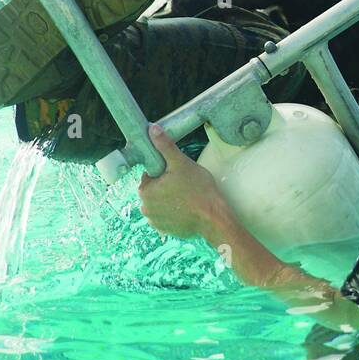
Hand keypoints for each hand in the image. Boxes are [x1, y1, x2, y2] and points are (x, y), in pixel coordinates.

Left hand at [138, 124, 226, 239]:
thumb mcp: (182, 163)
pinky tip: (187, 210)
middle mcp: (145, 207)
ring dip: (170, 200)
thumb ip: (165, 146)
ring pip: (160, 203)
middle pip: (155, 189)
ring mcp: (155, 221)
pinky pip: (166, 217)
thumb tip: (152, 129)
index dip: (165, 172)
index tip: (179, 174)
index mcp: (145, 191)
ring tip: (188, 198)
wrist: (213, 218)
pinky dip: (174, 213)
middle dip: (167, 186)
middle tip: (185, 185)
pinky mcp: (165, 230)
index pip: (151, 175)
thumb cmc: (198, 189)